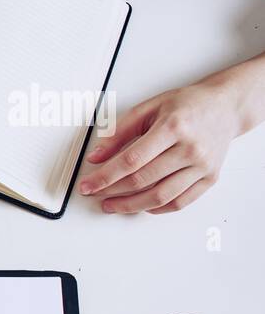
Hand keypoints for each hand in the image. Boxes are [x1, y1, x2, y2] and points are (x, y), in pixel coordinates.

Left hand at [78, 57, 264, 212]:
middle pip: (142, 180)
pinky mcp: (210, 178)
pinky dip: (157, 208)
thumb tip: (96, 157)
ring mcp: (202, 166)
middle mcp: (190, 148)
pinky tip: (141, 205)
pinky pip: (180, 202)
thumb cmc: (188, 105)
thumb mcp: (149, 107)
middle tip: (94, 194)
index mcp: (173, 127)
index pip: (130, 160)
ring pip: (160, 196)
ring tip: (112, 204)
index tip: (87, 185)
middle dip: (111, 191)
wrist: (226, 107)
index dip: (104, 176)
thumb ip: (119, 131)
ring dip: (130, 206)